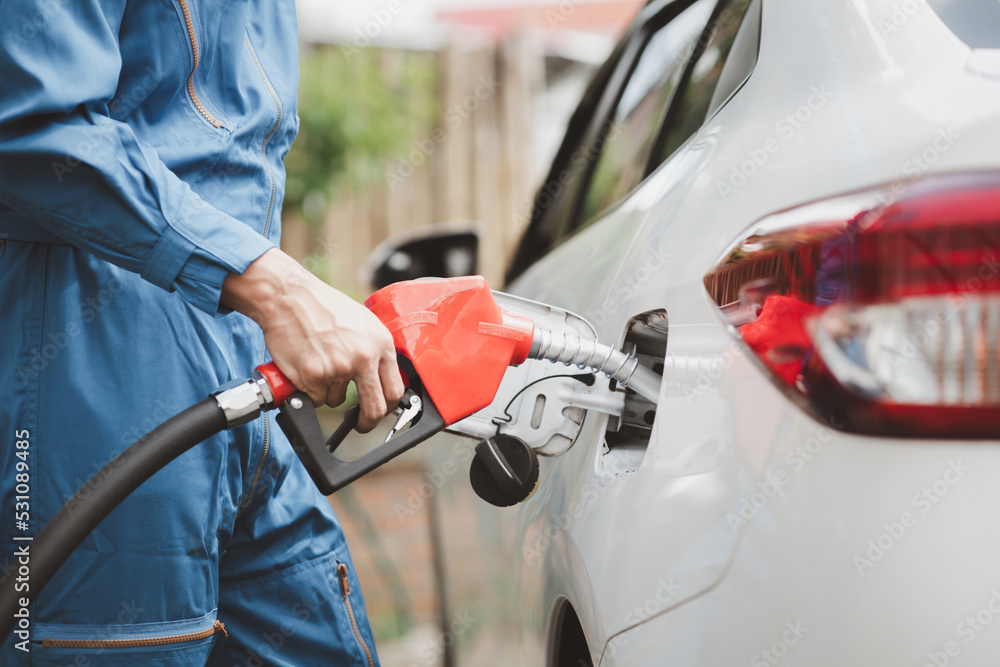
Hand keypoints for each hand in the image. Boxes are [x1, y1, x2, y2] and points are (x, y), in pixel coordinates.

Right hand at [220, 248, 403, 431]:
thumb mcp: (363, 323)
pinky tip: (306, 366)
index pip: (395, 390)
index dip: (387, 407)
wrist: (289, 297)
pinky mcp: (315, 376)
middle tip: (359, 424)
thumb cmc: (323, 307)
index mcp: (381, 344)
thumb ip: (374, 351)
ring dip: (327, 391)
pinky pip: (316, 398)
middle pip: (374, 408)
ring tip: (318, 364)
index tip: (379, 411)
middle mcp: (364, 358)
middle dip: (366, 422)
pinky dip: (309, 389)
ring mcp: (339, 369)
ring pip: (336, 400)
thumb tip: (381, 379)